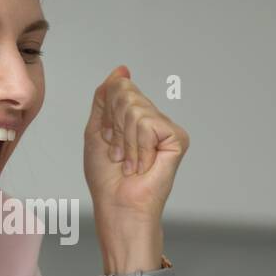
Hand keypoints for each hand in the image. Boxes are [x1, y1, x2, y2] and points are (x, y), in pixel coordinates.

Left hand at [83, 66, 189, 245]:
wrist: (118, 204)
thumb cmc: (107, 177)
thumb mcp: (97, 130)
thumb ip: (106, 97)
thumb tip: (122, 70)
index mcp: (135, 116)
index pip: (118, 88)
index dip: (106, 115)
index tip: (108, 142)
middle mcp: (153, 119)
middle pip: (126, 94)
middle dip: (114, 126)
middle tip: (119, 154)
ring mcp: (167, 128)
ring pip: (135, 108)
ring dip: (125, 141)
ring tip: (130, 162)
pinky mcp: (178, 138)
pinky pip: (148, 124)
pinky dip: (138, 147)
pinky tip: (143, 164)